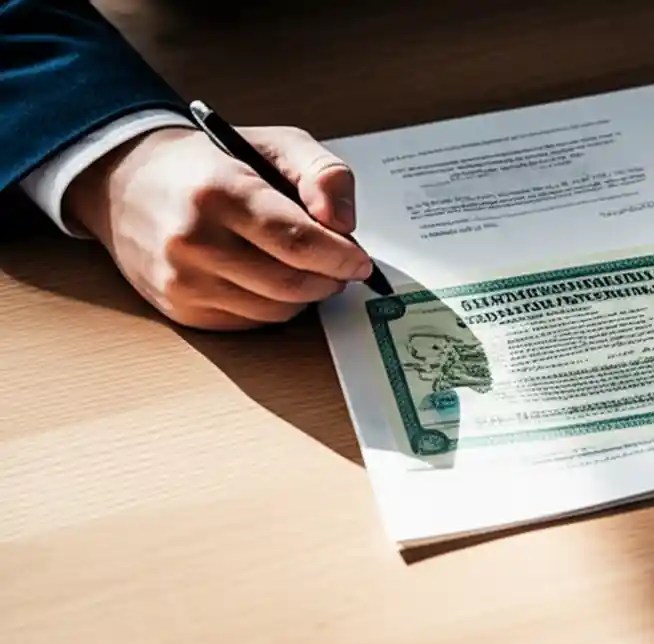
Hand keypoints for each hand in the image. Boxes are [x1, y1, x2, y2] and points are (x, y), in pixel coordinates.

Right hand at [66, 126, 369, 330]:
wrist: (125, 182)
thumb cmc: (210, 163)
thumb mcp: (274, 145)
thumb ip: (323, 174)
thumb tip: (346, 224)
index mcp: (219, 191)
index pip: (298, 242)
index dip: (341, 257)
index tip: (361, 261)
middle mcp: (194, 240)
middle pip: (292, 283)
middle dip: (330, 278)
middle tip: (341, 265)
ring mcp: (182, 281)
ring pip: (277, 310)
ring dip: (306, 295)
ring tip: (306, 267)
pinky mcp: (180, 309)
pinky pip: (251, 323)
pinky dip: (275, 306)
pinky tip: (270, 279)